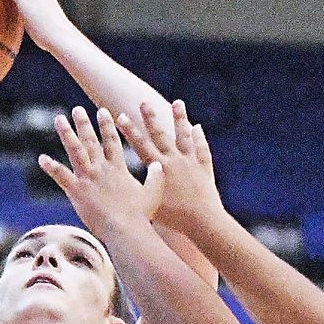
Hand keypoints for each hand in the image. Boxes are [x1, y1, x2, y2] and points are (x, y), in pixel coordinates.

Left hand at [39, 105, 163, 235]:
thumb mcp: (153, 193)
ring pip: (75, 150)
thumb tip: (158, 165)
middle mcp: (102, 168)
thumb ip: (155, 177)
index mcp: (118, 168)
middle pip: (91, 140)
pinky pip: (61, 176)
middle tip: (76, 110)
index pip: (112, 141)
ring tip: (58, 119)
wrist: (125, 228)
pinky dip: (51, 167)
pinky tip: (42, 158)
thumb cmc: (140, 215)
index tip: (102, 111)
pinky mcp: (77, 191)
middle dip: (83, 123)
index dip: (107, 125)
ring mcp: (88, 178)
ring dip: (66, 133)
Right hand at [116, 100, 222, 236]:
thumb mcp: (151, 205)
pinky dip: (199, 137)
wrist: (202, 221)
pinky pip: (201, 148)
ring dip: (179, 118)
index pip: (140, 145)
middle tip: (144, 102)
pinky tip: (197, 127)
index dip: (129, 131)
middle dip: (150, 117)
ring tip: (178, 103)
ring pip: (184, 135)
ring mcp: (190, 162)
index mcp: (158, 169)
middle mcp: (173, 160)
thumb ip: (139, 192)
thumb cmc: (174, 219)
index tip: (120, 116)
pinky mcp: (203, 168)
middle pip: (160, 134)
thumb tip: (123, 189)